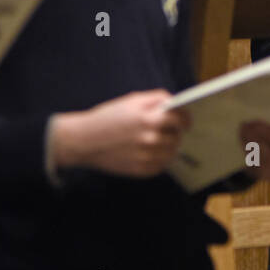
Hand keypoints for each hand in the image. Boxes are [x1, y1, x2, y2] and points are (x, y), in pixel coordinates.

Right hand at [51, 91, 190, 176]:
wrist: (84, 141)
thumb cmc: (107, 117)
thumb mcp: (131, 100)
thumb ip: (156, 98)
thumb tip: (175, 103)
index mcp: (150, 118)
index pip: (180, 119)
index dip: (185, 119)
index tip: (185, 121)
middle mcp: (151, 139)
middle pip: (177, 137)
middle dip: (175, 133)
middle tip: (167, 131)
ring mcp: (146, 157)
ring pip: (171, 153)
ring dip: (169, 147)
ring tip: (158, 142)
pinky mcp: (141, 171)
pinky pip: (161, 166)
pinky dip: (159, 160)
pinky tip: (148, 153)